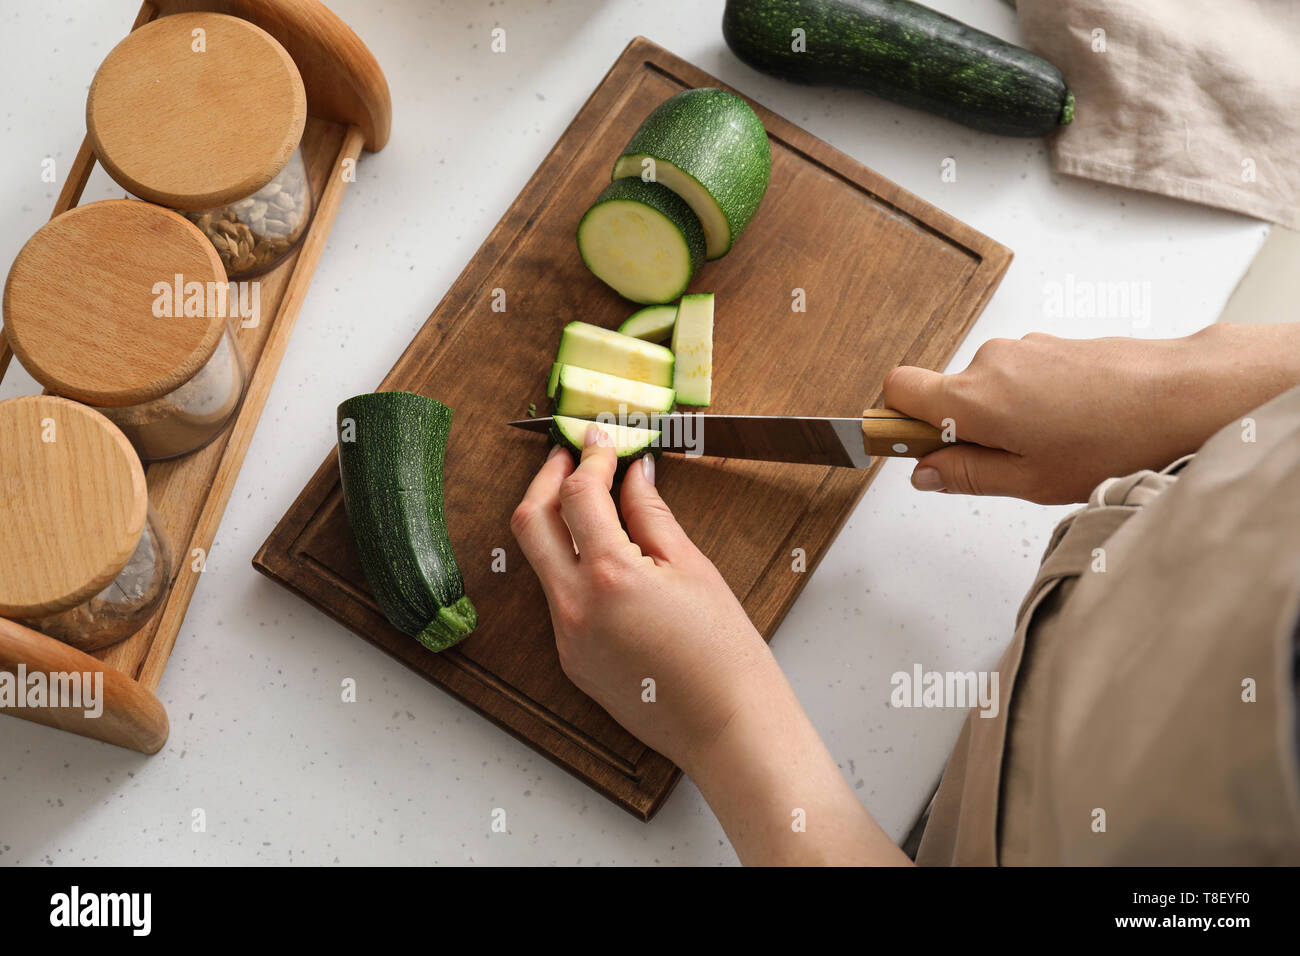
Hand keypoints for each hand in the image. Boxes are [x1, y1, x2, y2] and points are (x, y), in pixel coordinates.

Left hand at [510, 430, 773, 770]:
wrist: (727, 727)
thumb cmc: (725, 654)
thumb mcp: (693, 568)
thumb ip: (651, 514)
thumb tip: (634, 473)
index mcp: (608, 577)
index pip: (577, 495)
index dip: (588, 458)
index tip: (602, 440)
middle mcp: (572, 607)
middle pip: (530, 522)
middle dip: (546, 479)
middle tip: (572, 456)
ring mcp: (566, 637)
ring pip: (541, 560)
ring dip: (557, 522)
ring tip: (592, 498)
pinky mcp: (571, 658)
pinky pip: (559, 596)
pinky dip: (573, 564)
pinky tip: (606, 553)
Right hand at [884, 324, 1299, 503]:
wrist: (1183, 393)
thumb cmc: (1113, 439)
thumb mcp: (1028, 480)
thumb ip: (966, 474)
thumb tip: (924, 473)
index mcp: (972, 397)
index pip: (897, 389)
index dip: (896, 420)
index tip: (914, 449)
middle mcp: (990, 361)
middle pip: (945, 393)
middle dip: (963, 429)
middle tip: (1008, 464)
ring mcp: (1024, 348)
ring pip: (987, 387)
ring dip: (1005, 418)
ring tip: (1056, 448)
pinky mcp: (1053, 344)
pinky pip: (1021, 377)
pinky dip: (1034, 402)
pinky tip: (1076, 426)